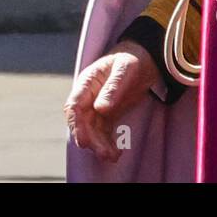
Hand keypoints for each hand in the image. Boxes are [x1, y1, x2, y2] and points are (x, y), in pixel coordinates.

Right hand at [64, 41, 159, 162]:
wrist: (142, 60)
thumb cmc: (131, 60)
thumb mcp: (125, 70)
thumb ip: (113, 88)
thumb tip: (100, 108)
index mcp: (87, 82)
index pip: (74, 105)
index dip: (75, 124)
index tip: (84, 140)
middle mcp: (88, 96)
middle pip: (81, 121)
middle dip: (90, 139)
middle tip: (104, 153)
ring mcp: (96, 106)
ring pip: (91, 129)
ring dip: (99, 144)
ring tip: (113, 156)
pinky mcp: (106, 115)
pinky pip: (102, 132)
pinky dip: (106, 143)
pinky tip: (116, 152)